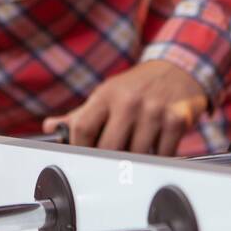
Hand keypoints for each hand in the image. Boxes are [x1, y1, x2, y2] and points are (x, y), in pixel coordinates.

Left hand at [42, 60, 207, 154]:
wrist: (179, 69)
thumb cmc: (138, 86)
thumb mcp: (108, 93)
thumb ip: (80, 114)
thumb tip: (50, 128)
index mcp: (106, 94)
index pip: (81, 128)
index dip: (78, 148)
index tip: (83, 157)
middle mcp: (129, 101)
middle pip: (108, 148)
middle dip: (108, 160)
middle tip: (112, 162)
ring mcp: (154, 110)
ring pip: (137, 155)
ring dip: (136, 160)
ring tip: (137, 149)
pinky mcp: (176, 120)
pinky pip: (163, 154)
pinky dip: (159, 158)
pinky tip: (157, 147)